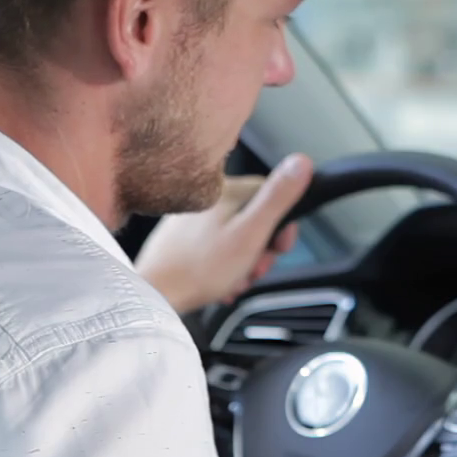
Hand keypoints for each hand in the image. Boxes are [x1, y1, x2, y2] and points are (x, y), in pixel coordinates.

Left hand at [136, 154, 313, 314]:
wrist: (154, 294)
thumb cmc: (201, 268)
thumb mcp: (251, 233)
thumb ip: (277, 198)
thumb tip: (302, 161)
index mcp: (225, 190)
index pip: (271, 196)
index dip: (282, 226)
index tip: (279, 248)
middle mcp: (206, 197)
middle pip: (253, 217)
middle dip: (261, 248)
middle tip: (254, 269)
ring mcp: (191, 218)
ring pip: (236, 235)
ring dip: (244, 261)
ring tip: (234, 280)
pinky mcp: (180, 238)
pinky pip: (215, 247)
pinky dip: (223, 266)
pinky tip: (220, 282)